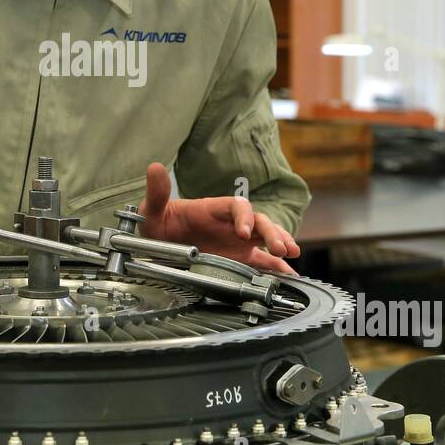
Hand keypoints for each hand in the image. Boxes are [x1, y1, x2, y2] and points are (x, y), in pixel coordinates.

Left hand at [137, 162, 299, 273]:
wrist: (158, 242)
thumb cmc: (158, 223)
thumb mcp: (152, 209)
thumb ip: (157, 192)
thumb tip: (154, 168)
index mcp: (213, 209)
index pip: (236, 206)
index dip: (243, 217)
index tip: (243, 233)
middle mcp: (230, 224)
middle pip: (258, 222)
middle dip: (272, 232)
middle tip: (280, 248)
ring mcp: (237, 241)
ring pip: (266, 239)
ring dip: (280, 244)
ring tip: (292, 255)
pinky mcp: (239, 258)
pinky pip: (262, 262)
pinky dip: (277, 268)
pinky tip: (290, 276)